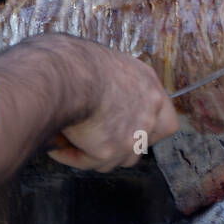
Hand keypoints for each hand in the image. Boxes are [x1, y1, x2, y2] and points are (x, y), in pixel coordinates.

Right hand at [48, 41, 179, 171]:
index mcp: (148, 84)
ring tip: (71, 140)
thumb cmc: (75, 61)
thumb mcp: (105, 63)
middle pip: (142, 143)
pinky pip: (89, 162)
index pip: (166, 120)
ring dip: (96, 152)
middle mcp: (148, 112)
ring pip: (118, 158)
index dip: (149, 129)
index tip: (128, 127)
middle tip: (97, 138)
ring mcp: (133, 135)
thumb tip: (95, 92)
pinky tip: (57, 146)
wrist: (64, 75)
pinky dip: (73, 156)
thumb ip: (112, 82)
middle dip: (121, 145)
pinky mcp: (110, 151)